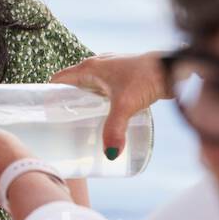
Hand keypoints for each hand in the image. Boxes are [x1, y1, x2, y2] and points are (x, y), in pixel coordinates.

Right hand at [50, 52, 167, 157]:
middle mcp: (97, 65)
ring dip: (84, 100)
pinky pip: (103, 88)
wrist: (172, 68)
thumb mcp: (125, 105)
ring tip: (83, 121)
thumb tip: (110, 154)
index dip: (49, 94)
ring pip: (89, 86)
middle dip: (67, 102)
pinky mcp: (124, 76)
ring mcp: (111, 69)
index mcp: (88, 67)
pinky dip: (99, 99)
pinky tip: (106, 114)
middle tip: (64, 123)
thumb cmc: (146, 78)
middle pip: (72, 84)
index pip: (58, 79)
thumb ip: (114, 129)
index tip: (46, 112)